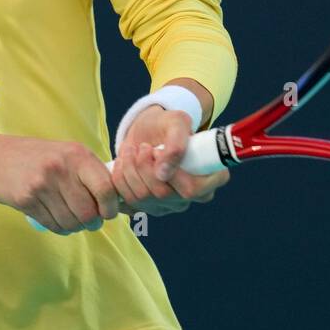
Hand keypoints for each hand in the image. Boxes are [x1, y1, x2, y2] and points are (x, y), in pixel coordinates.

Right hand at [0, 134, 119, 234]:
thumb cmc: (38, 158)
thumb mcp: (66, 154)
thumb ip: (90, 173)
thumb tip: (119, 203)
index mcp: (77, 154)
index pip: (106, 188)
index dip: (111, 207)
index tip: (107, 213)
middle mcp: (61, 168)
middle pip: (88, 212)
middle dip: (92, 223)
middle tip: (90, 222)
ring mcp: (42, 184)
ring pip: (70, 222)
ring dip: (75, 227)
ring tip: (72, 220)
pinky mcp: (26, 199)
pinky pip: (52, 224)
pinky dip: (59, 228)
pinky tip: (57, 220)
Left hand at [111, 106, 230, 217]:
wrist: (150, 130)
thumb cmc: (169, 124)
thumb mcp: (177, 122)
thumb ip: (176, 145)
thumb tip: (163, 174)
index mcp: (211, 178)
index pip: (192, 189)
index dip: (172, 172)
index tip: (158, 149)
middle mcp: (193, 197)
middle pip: (162, 194)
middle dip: (144, 166)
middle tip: (142, 146)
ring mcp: (171, 205)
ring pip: (142, 197)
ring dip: (129, 169)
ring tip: (130, 150)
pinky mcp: (149, 208)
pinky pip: (127, 201)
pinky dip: (119, 179)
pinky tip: (123, 164)